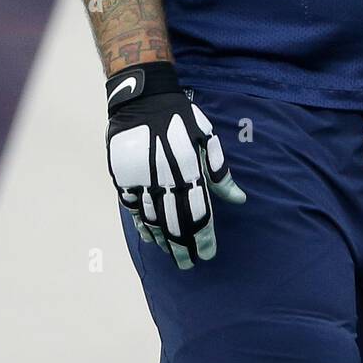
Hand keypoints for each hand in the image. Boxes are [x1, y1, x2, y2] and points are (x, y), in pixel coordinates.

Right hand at [106, 62, 244, 268]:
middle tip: (190, 264)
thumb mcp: (207, 137)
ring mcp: (140, 183)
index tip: (208, 255)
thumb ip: (221, 172)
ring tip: (173, 256)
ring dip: (164, 241)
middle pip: (174, 224)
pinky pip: (133, 211)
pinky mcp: (123, 180)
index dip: (203, 238)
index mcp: (187, 171)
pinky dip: (143, 227)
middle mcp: (163, 181)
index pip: (198, 214)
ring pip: (153, 222)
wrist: (140, 98)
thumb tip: (239, 199)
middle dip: (183, 247)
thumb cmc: (180, 116)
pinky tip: (150, 238)